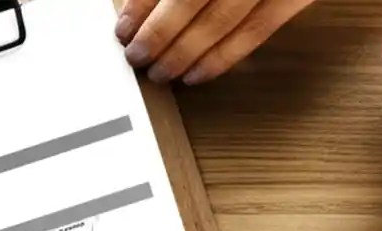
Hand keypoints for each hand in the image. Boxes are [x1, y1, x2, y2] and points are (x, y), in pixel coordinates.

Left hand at [115, 0, 313, 83]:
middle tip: (137, 57)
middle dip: (159, 33)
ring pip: (221, 19)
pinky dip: (225, 56)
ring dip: (185, 52)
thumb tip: (136, 3)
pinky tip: (199, 73)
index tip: (123, 29)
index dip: (140, 4)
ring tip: (161, 72)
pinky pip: (259, 29)